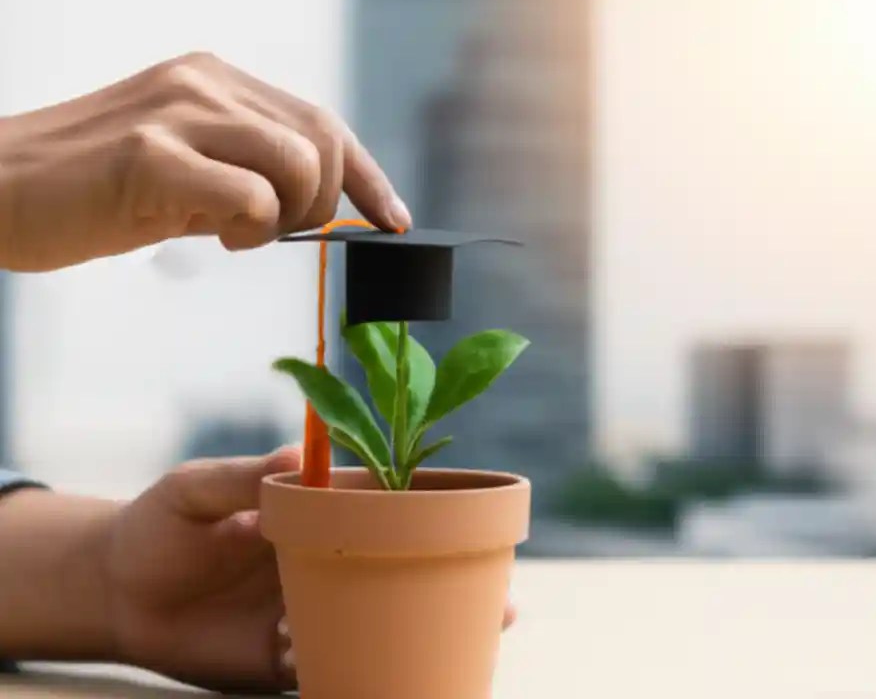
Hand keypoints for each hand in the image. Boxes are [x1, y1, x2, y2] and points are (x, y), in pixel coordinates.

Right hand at [0, 51, 408, 271]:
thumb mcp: (184, 169)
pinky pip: (250, 195)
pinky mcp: (150, 155)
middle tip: (274, 233)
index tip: (393, 218)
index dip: (368, 175)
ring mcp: (177, 114)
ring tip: (233, 233)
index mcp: (215, 81)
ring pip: (299, 164)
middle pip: (324, 141)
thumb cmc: (92, 190)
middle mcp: (203, 84)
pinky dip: (249, 229)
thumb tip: (317, 209)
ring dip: (285, 216)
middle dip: (324, 204)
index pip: (322, 122)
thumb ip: (246, 174)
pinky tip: (209, 236)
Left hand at [103, 447, 516, 692]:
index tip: (480, 525)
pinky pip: (334, 669)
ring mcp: (312, 614)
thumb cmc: (156, 526)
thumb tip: (295, 455)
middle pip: (405, 575)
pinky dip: (361, 672)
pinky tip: (385, 675)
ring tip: (466, 646)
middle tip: (505, 604)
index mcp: (317, 518)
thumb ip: (241, 476)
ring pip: (381, 626)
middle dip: (457, 588)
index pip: (389, 513)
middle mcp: (328, 566)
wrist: (115, 594)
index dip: (437, 519)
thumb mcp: (192, 491)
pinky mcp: (285, 662)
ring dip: (423, 636)